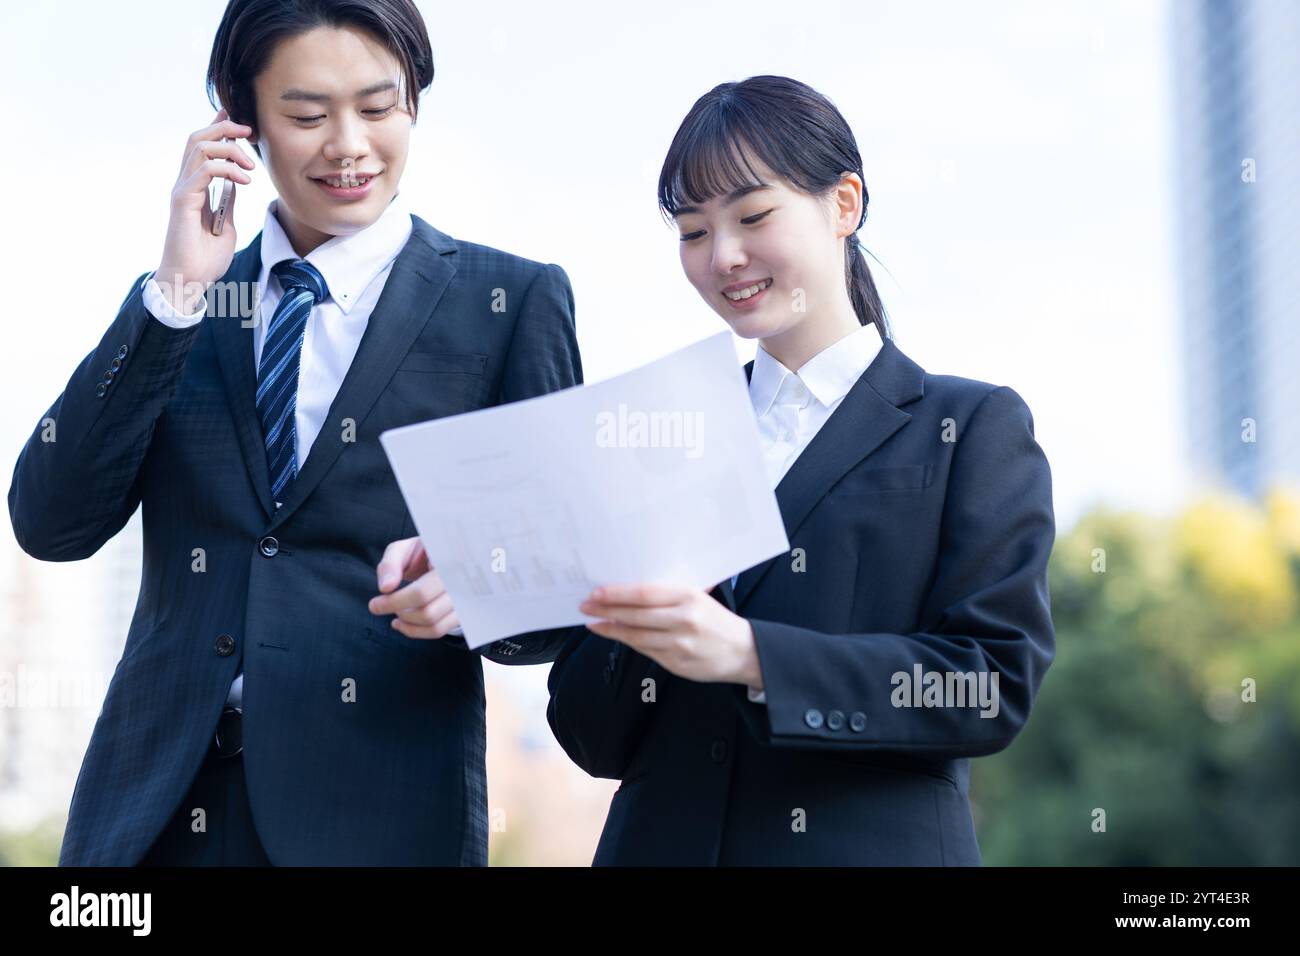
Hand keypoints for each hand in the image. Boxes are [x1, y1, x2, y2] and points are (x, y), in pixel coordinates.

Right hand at [154, 108, 257, 311]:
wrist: (190, 281)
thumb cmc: (205, 259)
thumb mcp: (226, 225)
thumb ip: (227, 201)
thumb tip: (235, 182)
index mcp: (195, 188)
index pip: (201, 148)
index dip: (218, 128)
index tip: (240, 122)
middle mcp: (185, 184)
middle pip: (198, 138)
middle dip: (224, 128)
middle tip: (249, 132)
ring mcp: (182, 190)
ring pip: (199, 147)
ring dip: (229, 148)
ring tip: (250, 165)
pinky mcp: (183, 200)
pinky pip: (204, 170)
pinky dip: (227, 168)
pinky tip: (245, 180)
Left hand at [368, 536, 460, 638]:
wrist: (446, 559)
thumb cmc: (421, 554)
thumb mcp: (403, 550)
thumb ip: (391, 563)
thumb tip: (386, 588)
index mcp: (450, 562)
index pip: (422, 592)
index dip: (396, 602)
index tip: (374, 604)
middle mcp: (464, 583)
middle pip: (428, 611)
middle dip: (399, 611)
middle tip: (380, 605)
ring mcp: (467, 600)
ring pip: (434, 624)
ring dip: (408, 623)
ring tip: (395, 612)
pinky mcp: (464, 613)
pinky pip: (439, 630)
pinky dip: (416, 631)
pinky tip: (402, 624)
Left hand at [580, 584, 761, 687]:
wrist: (744, 652)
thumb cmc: (716, 620)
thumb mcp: (699, 597)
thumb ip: (669, 594)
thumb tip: (630, 587)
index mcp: (689, 597)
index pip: (644, 593)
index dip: (617, 594)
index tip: (596, 592)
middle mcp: (684, 620)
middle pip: (635, 615)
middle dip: (606, 610)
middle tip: (586, 606)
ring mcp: (679, 644)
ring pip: (636, 636)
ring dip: (610, 629)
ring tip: (594, 623)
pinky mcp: (676, 663)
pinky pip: (644, 650)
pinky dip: (626, 642)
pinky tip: (614, 635)